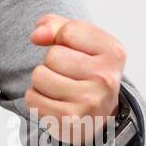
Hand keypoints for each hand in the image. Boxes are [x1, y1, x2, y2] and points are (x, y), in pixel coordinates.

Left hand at [25, 14, 125, 145]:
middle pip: (52, 55)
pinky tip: (54, 103)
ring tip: (60, 88)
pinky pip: (32, 98)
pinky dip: (37, 99)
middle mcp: (106, 78)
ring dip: (41, 81)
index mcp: (114, 52)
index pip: (68, 31)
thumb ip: (55, 25)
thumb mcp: (79, 41)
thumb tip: (37, 36)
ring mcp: (90, 102)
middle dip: (52, 63)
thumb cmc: (84, 70)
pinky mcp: (70, 120)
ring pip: (39, 75)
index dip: (61, 38)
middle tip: (68, 75)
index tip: (74, 51)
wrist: (97, 116)